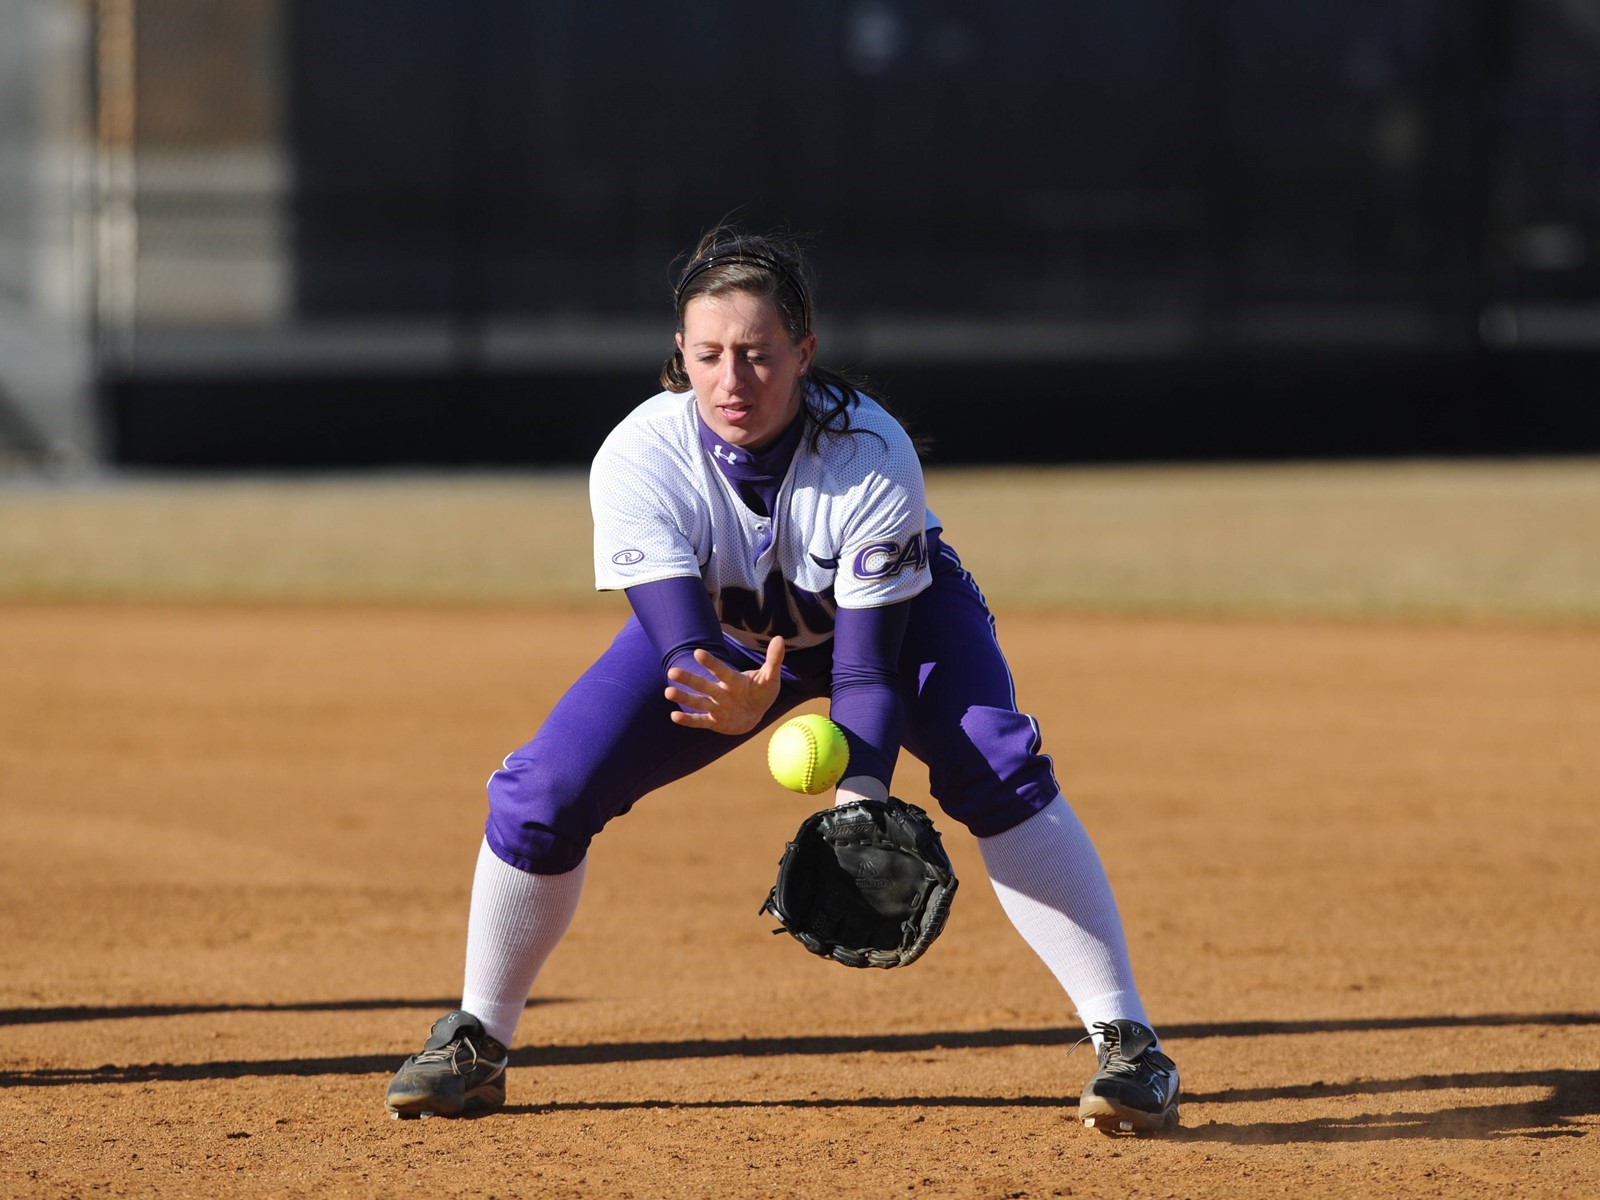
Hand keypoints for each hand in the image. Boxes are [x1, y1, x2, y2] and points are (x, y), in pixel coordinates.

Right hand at [665, 637, 785, 734]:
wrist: (756, 712)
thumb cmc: (762, 692)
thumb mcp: (770, 676)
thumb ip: (773, 659)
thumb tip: (780, 638)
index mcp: (733, 680)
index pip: (721, 670)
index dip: (711, 663)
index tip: (698, 652)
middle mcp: (721, 692)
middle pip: (704, 686)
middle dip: (689, 680)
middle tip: (672, 672)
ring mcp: (717, 707)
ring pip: (699, 702)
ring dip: (685, 698)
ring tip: (668, 692)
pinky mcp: (715, 722)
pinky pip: (700, 721)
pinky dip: (688, 720)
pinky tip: (674, 717)